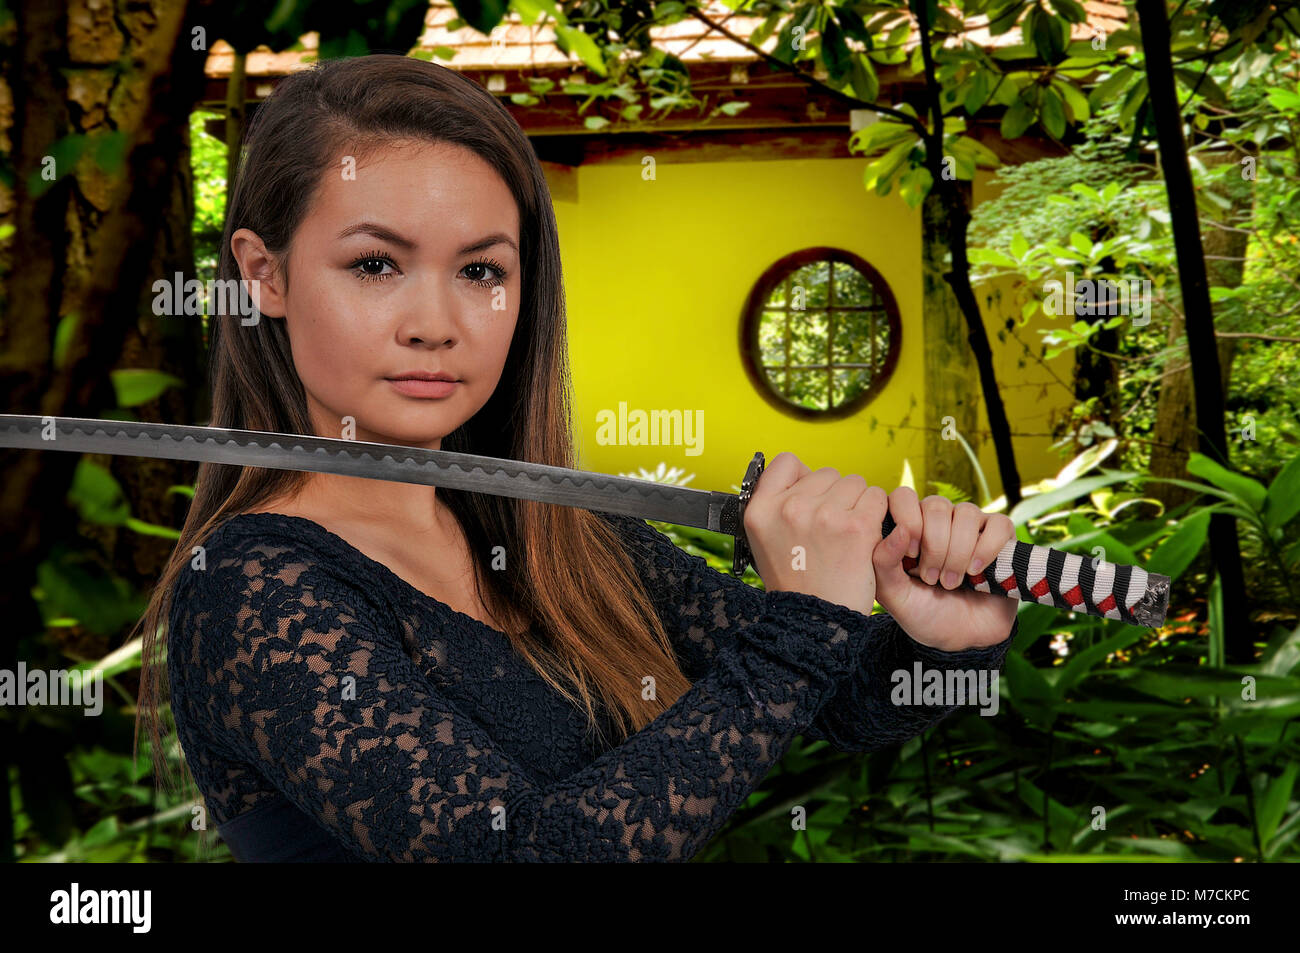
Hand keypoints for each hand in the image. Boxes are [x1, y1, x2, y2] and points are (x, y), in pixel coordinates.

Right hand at [742, 452, 887, 617]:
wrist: (816, 620)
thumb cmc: (796, 583)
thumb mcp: (764, 542)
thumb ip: (777, 506)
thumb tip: (804, 475)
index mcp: (760, 510)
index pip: (787, 463)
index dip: (802, 476)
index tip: (810, 495)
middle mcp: (789, 507)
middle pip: (827, 473)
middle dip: (834, 495)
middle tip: (831, 528)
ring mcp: (824, 515)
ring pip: (855, 483)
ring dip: (858, 503)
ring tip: (848, 534)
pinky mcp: (856, 527)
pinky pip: (877, 498)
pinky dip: (877, 514)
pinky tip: (865, 537)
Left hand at [871, 488, 1017, 651]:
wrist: (960, 638)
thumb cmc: (922, 613)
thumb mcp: (894, 595)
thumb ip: (883, 564)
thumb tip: (898, 530)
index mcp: (907, 526)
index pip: (903, 496)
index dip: (908, 519)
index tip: (911, 554)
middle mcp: (938, 520)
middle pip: (936, 505)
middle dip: (934, 546)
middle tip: (931, 579)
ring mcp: (969, 526)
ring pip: (966, 513)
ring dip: (958, 551)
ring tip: (951, 582)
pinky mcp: (999, 537)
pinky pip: (999, 524)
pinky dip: (987, 547)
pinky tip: (977, 570)